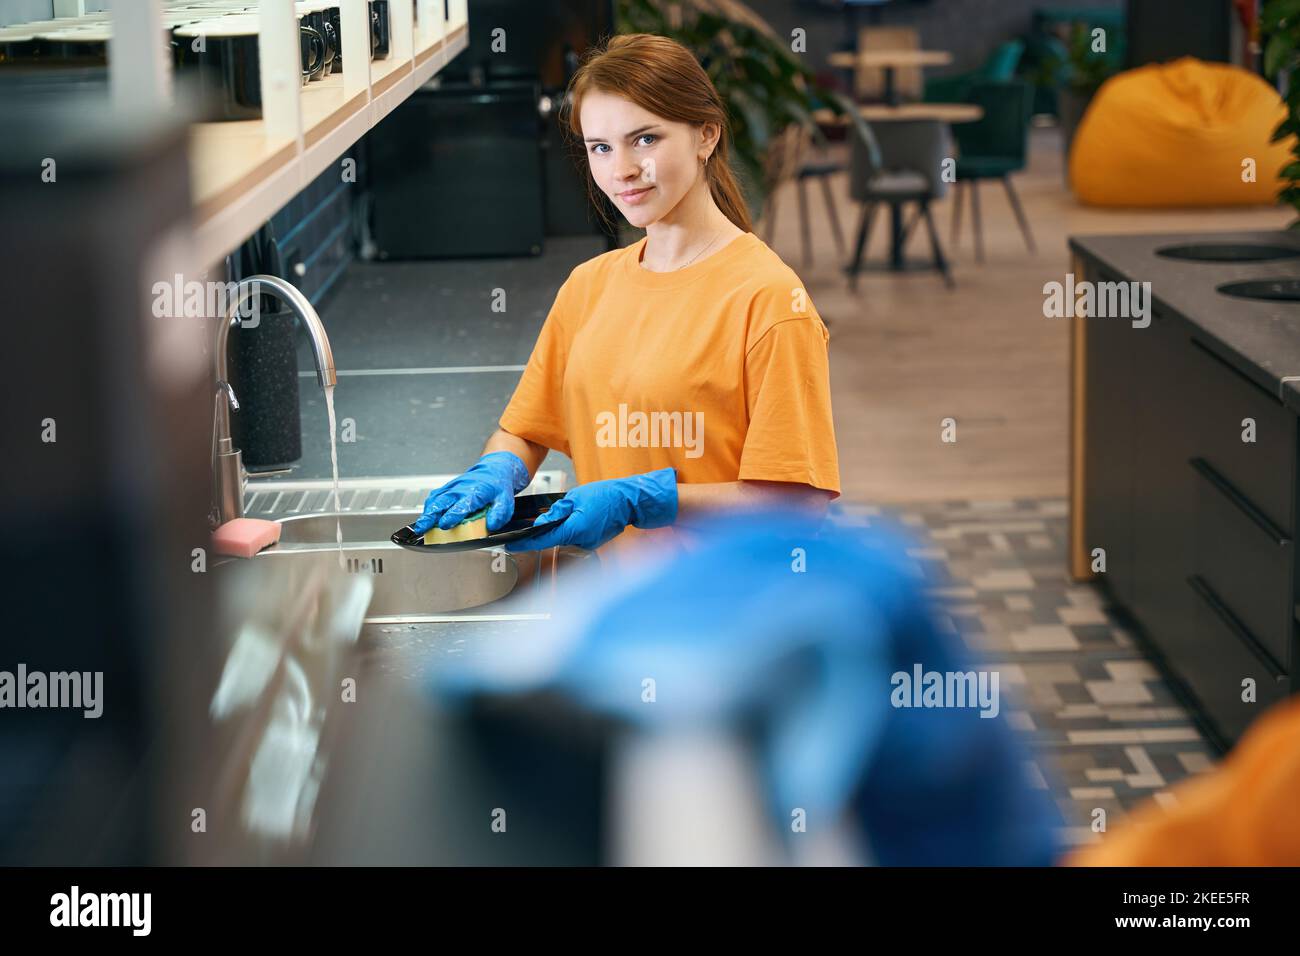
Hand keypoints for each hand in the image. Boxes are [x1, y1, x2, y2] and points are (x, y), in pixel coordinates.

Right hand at [410, 450, 530, 534]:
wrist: (495, 469)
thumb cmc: (499, 486)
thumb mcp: (506, 501)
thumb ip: (499, 514)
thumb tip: (492, 525)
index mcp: (476, 492)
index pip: (462, 505)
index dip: (452, 515)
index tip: (445, 524)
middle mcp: (461, 489)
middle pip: (442, 501)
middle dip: (431, 515)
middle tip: (422, 528)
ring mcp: (453, 487)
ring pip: (435, 499)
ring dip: (427, 512)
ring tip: (420, 526)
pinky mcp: (448, 488)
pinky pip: (435, 496)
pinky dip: (428, 506)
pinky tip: (426, 517)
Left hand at [506, 468, 677, 551]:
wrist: (630, 501)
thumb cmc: (606, 495)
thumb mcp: (576, 497)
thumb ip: (556, 511)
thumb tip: (540, 522)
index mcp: (575, 529)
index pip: (543, 540)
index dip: (524, 543)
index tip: (510, 545)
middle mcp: (581, 541)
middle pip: (553, 539)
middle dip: (545, 531)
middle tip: (540, 519)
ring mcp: (588, 544)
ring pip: (564, 538)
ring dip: (561, 528)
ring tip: (571, 512)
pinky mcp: (593, 543)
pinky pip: (575, 537)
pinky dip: (572, 529)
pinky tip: (579, 517)